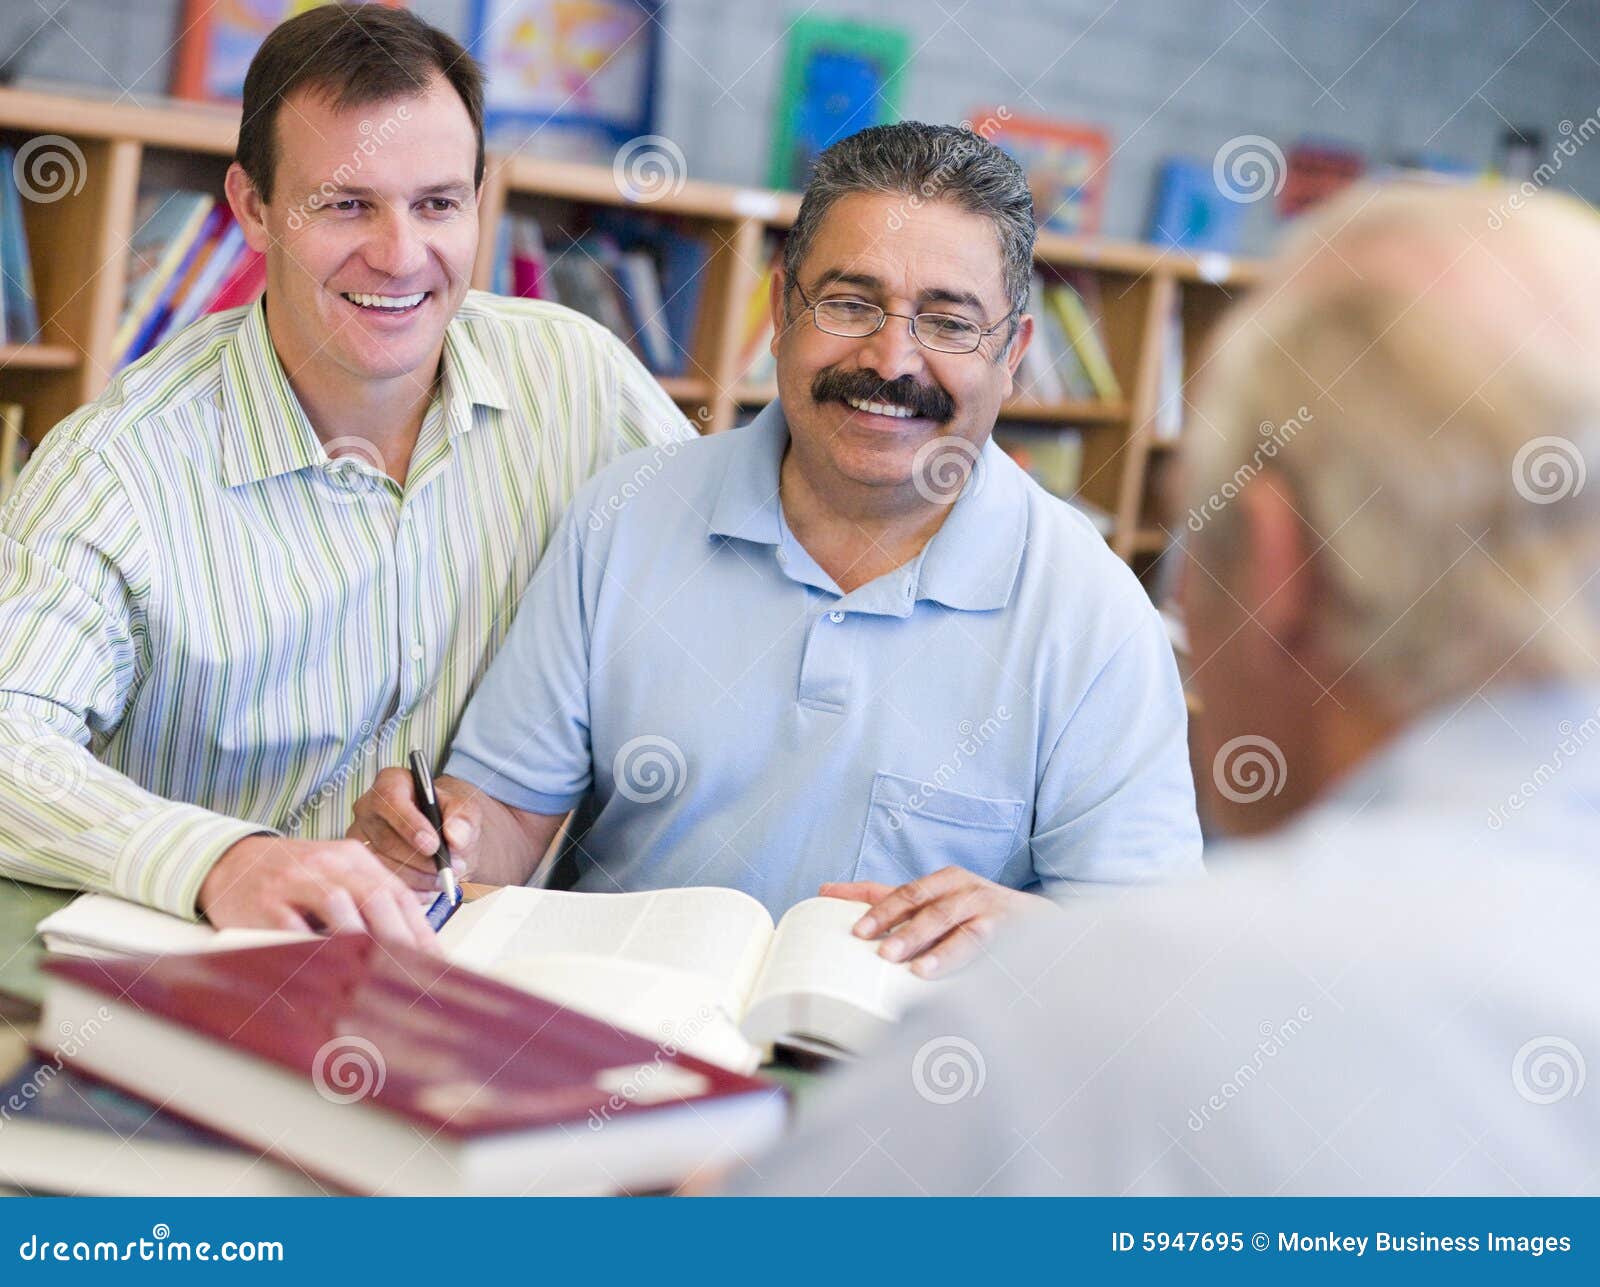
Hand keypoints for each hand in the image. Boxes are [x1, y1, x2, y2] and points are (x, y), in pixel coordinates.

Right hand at [198, 834, 439, 954]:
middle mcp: (329, 863)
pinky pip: (295, 926)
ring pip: (338, 905)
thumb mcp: (336, 875)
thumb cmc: (292, 877)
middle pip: (376, 898)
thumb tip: (413, 944)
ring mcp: (296, 880)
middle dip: (400, 939)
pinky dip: (315, 948)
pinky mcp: (266, 902)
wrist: (229, 862)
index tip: (434, 962)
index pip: (398, 894)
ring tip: (380, 973)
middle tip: (414, 973)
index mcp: (354, 857)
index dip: (420, 931)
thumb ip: (370, 901)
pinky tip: (332, 970)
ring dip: (362, 940)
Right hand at [348, 768, 480, 889]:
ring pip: (381, 864)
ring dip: (416, 877)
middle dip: (420, 859)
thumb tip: (454, 836)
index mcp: (390, 782)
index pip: (390, 800)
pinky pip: (379, 883)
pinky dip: (408, 890)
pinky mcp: (360, 863)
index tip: (434, 845)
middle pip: (386, 838)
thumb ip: (463, 819)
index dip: (410, 825)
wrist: (443, 838)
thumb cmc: (449, 818)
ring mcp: (360, 837)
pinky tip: (429, 890)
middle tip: (448, 869)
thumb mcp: (465, 811)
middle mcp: (368, 808)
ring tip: (444, 879)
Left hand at [819, 866, 1040, 977]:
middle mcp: (960, 888)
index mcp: (942, 883)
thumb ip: (899, 908)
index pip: (893, 886)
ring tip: (893, 958)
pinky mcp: (1005, 928)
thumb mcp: (945, 911)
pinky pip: (973, 940)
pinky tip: (929, 971)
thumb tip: (834, 897)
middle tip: (861, 936)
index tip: (825, 897)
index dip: (859, 892)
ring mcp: (983, 905)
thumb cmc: (985, 919)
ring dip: (917, 937)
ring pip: (943, 918)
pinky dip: (949, 955)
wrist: (1049, 926)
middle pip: (916, 898)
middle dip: (886, 915)